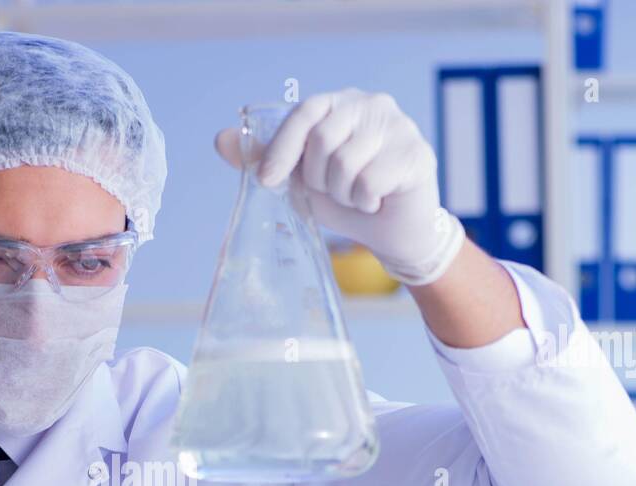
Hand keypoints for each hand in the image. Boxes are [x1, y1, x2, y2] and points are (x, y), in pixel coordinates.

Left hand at [216, 90, 464, 285]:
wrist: (390, 232)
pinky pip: (370, 181)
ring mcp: (399, 125)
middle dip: (318, 179)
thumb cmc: (345, 199)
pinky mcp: (416, 154)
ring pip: (346, 163)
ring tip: (356, 196)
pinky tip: (376, 201)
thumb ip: (265, 159)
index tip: (266, 181)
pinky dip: (365, 201)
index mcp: (340, 103)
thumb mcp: (298, 180)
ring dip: (343, 193)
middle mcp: (371, 104)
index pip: (304, 112)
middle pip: (323, 140)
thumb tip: (220, 140)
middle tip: (332, 191)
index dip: (281, 148)